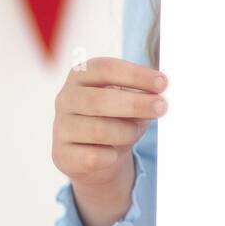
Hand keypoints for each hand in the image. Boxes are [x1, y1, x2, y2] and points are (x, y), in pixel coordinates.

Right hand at [52, 57, 167, 189]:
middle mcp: (66, 98)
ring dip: (127, 132)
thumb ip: (141, 97)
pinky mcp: (63, 154)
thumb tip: (158, 99)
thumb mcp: (128, 103)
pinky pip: (94, 157)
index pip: (105, 68)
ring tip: (135, 132)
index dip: (135, 74)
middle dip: (136, 104)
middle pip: (100, 99)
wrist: (92, 157)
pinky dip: (112, 155)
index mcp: (81, 76)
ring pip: (99, 130)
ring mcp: (61, 126)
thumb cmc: (114, 120)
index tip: (162, 83)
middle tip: (162, 107)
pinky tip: (114, 152)